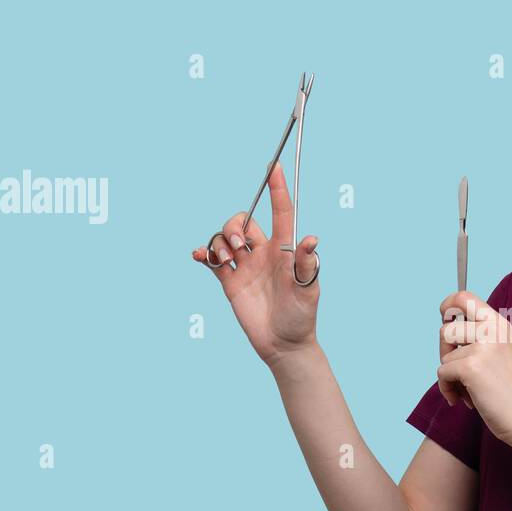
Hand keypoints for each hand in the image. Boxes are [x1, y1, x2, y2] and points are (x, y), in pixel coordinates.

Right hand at [191, 160, 320, 367]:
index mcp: (284, 249)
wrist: (284, 344)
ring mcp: (245, 266)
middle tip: (240, 247)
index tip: (274, 166)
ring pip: (225, 237)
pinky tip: (201, 256)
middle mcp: (264, 253)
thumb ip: (306, 264)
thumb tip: (311, 239)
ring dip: (220, 240)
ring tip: (226, 259)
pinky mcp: (230, 281)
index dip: (278, 189)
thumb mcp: (308, 290)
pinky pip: (212, 260)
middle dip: (235, 225)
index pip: (282, 212)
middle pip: (243, 221)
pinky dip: (204, 253)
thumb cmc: (302, 316)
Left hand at [437, 290, 511, 446]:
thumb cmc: (508, 390)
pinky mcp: (472, 366)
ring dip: (448, 375)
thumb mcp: (497, 352)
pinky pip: (442, 373)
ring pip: (444, 355)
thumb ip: (478, 336)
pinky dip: (448, 389)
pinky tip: (463, 400)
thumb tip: (445, 326)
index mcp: (499, 324)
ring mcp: (482, 347)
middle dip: (444, 351)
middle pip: (445, 327)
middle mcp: (492, 330)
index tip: (444, 318)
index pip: (464, 297)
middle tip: (456, 369)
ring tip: (465, 388)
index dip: (447, 305)